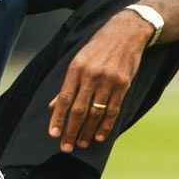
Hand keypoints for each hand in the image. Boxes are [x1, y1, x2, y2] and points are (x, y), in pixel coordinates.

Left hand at [47, 11, 150, 151]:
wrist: (126, 32)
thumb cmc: (98, 47)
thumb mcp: (78, 59)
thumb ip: (67, 83)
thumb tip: (53, 105)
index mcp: (76, 68)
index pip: (64, 98)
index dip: (58, 118)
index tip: (53, 134)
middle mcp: (91, 75)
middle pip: (78, 109)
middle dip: (71, 130)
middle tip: (66, 147)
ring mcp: (108, 80)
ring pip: (95, 113)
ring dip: (87, 131)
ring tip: (81, 143)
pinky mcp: (123, 84)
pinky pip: (113, 110)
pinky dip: (106, 126)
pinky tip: (99, 136)